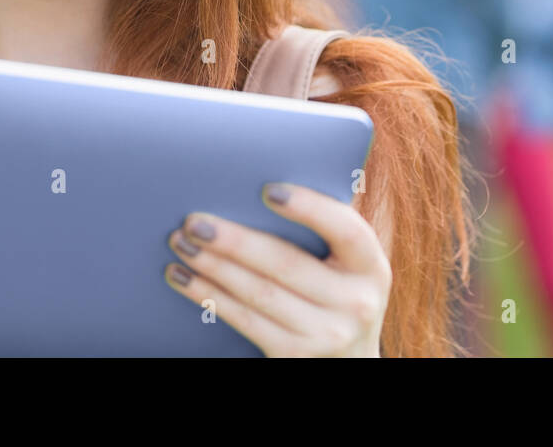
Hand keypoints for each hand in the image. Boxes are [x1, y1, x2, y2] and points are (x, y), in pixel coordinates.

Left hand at [163, 183, 390, 356]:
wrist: (346, 363)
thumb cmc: (336, 292)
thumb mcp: (347, 266)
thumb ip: (322, 231)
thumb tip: (260, 188)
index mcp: (371, 267)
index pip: (346, 230)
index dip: (309, 208)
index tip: (268, 190)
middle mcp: (356, 303)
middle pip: (286, 264)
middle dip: (235, 240)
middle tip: (194, 221)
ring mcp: (326, 335)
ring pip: (258, 293)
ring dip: (212, 267)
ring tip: (180, 244)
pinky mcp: (293, 356)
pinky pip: (244, 320)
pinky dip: (209, 296)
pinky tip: (184, 278)